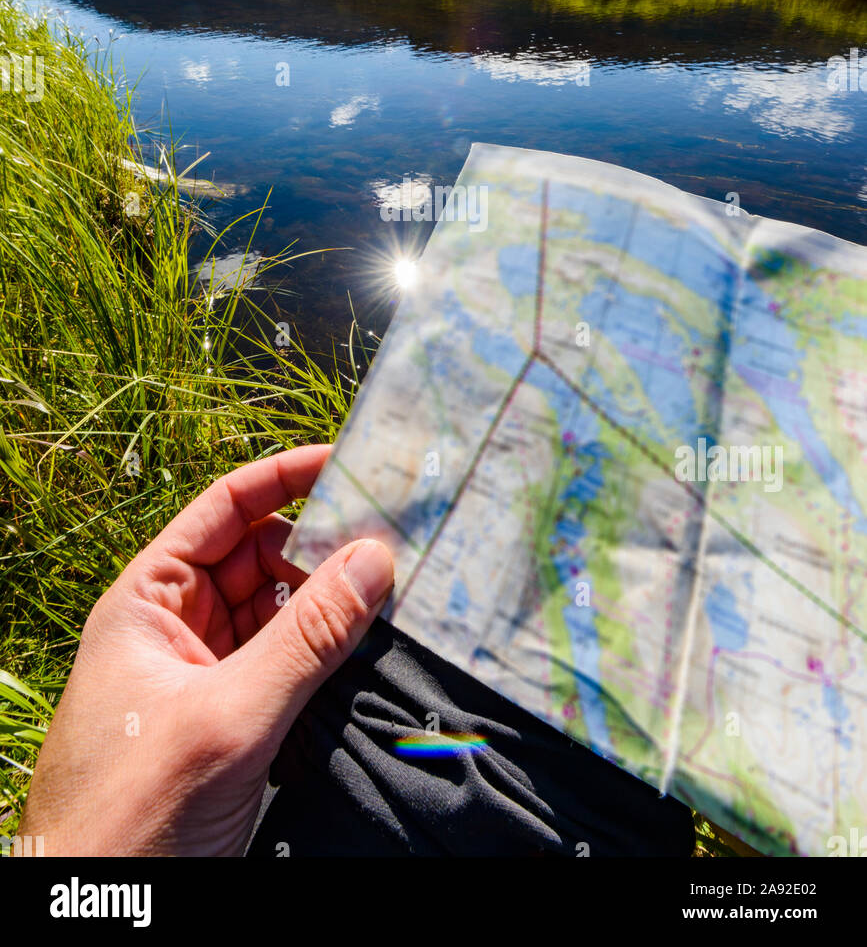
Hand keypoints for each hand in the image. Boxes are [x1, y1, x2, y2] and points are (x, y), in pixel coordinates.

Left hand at [19, 444, 392, 856]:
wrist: (99, 912)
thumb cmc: (132, 811)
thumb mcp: (229, 715)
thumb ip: (307, 637)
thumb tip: (375, 558)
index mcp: (149, 600)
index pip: (225, 509)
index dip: (285, 478)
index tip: (351, 462)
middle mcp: (176, 627)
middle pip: (262, 557)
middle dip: (322, 544)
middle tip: (394, 537)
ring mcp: (205, 676)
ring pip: (281, 611)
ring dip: (332, 600)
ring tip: (396, 587)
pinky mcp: (232, 722)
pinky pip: (288, 664)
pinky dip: (328, 651)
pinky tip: (371, 645)